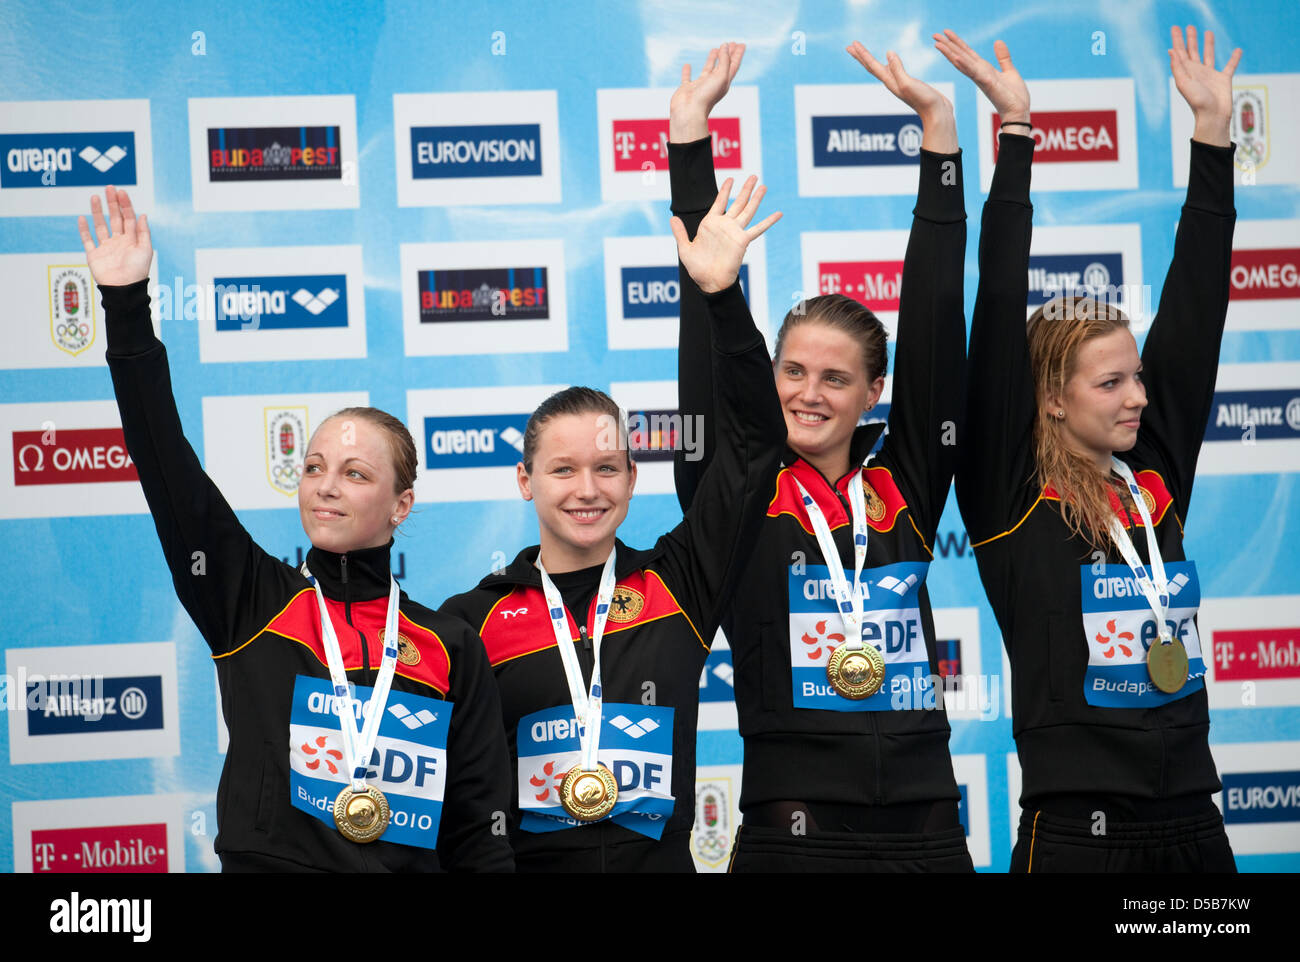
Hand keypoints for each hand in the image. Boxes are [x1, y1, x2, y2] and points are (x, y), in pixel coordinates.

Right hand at [78, 186, 152, 286]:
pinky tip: (82, 218)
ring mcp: (106, 248)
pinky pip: (87, 240)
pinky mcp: (94, 255)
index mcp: (132, 240)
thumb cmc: (137, 271)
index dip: (125, 205)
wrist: (123, 288)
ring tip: (95, 197)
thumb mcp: (145, 250)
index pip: (128, 218)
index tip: (121, 192)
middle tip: (109, 188)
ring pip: (101, 225)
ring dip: (98, 211)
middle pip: (115, 218)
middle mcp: (119, 242)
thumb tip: (143, 214)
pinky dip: (84, 229)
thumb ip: (143, 232)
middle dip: (112, 203)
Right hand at [670, 42, 743, 142]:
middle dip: (728, 54)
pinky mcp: (688, 89)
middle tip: (731, 43)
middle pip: (723, 66)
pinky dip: (687, 71)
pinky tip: (687, 65)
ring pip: (708, 69)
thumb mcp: (721, 76)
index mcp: (724, 82)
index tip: (742, 44)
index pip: (733, 65)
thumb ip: (724, 60)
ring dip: (712, 59)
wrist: (689, 112)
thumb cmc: (707, 97)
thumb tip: (725, 45)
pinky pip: (688, 78)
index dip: (738, 54)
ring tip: (715, 49)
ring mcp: (700, 86)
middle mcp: (713, 84)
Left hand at [671, 176, 780, 293]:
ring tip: (764, 186)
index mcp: (710, 224)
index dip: (725, 190)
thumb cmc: (698, 268)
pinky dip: (768, 221)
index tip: (730, 179)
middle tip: (753, 176)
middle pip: (738, 202)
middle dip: (745, 189)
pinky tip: (778, 213)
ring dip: (756, 198)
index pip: (720, 202)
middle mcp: (725, 225)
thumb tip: (673, 218)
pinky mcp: (742, 241)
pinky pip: (758, 229)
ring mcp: (735, 232)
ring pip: (748, 210)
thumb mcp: (685, 248)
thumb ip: (680, 233)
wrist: (709, 282)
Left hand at [846, 42, 955, 152]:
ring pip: (881, 69)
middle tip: (850, 46)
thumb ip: (897, 69)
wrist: (937, 114)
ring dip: (871, 60)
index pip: (872, 65)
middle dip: (861, 56)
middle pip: (872, 67)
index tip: (852, 43)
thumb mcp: (908, 83)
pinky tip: (891, 62)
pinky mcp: (909, 84)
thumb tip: (888, 53)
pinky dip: (889, 64)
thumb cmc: (924, 101)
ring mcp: (900, 84)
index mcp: (890, 82)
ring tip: (864, 53)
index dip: (862, 54)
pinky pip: (894, 70)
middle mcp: (892, 83)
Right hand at [934, 30, 1029, 127]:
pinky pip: (973, 72)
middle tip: (934, 34)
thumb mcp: (1009, 71)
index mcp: (983, 70)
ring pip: (962, 63)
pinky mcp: (987, 83)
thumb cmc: (1014, 97)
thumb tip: (997, 41)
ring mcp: (981, 78)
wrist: (1018, 113)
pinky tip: (956, 57)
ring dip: (950, 53)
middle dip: (948, 45)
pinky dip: (964, 64)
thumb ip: (1002, 57)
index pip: (967, 53)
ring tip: (938, 43)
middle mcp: (978, 73)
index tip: (946, 32)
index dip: (956, 42)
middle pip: (960, 56)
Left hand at [1170, 25, 1239, 147]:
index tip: (1175, 28)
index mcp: (1187, 72)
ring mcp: (1210, 75)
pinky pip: (1230, 66)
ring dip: (1208, 44)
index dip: (1177, 40)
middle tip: (1189, 26)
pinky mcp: (1223, 80)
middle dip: (1190, 39)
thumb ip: (1178, 68)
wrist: (1212, 117)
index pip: (1180, 52)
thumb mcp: (1184, 84)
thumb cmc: (1197, 103)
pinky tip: (1237, 50)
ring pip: (1209, 55)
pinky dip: (1234, 58)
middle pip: (1193, 51)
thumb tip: (1171, 51)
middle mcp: (1197, 72)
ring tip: (1208, 32)